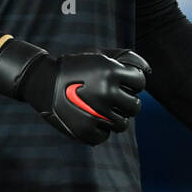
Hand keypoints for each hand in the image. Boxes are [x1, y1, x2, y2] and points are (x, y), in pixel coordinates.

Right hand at [13, 47, 149, 145]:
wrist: (42, 83)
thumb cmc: (75, 68)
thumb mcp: (99, 56)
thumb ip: (125, 59)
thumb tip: (148, 70)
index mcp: (111, 72)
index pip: (140, 82)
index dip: (133, 83)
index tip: (123, 84)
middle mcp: (106, 93)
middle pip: (135, 106)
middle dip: (126, 102)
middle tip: (113, 99)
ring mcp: (97, 113)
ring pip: (122, 124)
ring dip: (115, 117)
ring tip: (102, 109)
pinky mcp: (87, 131)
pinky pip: (105, 135)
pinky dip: (99, 129)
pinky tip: (89, 118)